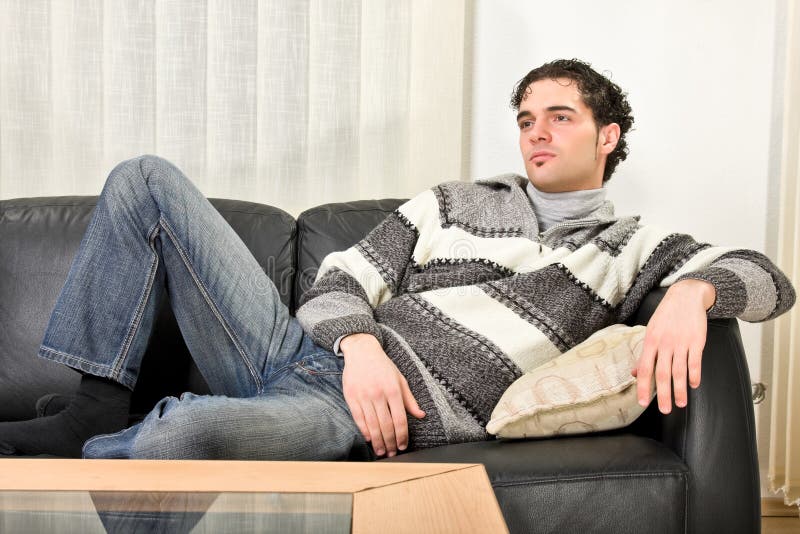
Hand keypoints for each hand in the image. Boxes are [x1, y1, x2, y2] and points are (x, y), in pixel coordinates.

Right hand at [340, 333, 425, 456]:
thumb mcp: (400, 379)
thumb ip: (409, 399)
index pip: (400, 419)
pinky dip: (365, 431)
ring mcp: (364, 396)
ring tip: (381, 451)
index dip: (402, 436)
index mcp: (393, 390)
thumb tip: (421, 415)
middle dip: (390, 442)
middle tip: (392, 454)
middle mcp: (378, 394)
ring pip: (372, 425)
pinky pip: (358, 418)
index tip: (403, 446)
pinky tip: (369, 439)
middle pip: (386, 425)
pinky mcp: (351, 396)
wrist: (362, 351)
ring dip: (378, 441)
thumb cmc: (383, 366)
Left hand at [632, 279, 715, 413]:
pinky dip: (694, 375)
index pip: (645, 368)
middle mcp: (665, 343)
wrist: (686, 296)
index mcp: (650, 341)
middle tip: (665, 410)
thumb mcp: (651, 331)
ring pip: (679, 371)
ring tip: (681, 403)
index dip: (643, 386)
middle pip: (662, 373)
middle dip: (664, 394)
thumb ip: (645, 354)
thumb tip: (635, 373)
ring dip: (680, 389)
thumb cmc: (666, 316)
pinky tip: (694, 385)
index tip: (643, 402)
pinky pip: (695, 361)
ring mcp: (681, 342)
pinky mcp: (696, 341)